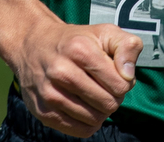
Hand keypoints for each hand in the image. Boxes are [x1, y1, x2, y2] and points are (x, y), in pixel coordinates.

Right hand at [10, 15, 143, 137]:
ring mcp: (50, 94)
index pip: (120, 85)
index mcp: (80, 50)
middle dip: (113, 98)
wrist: (34, 45)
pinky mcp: (43, 112)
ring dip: (101, 111)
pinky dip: (88, 123)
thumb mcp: (105, 32)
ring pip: (94, 119)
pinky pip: (79, 131)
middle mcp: (62, 72)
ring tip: (95, 95)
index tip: (116, 74)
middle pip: (108, 104)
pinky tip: (86, 107)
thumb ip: (127, 47)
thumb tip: (129, 76)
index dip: (124, 82)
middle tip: (106, 86)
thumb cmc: (76, 40)